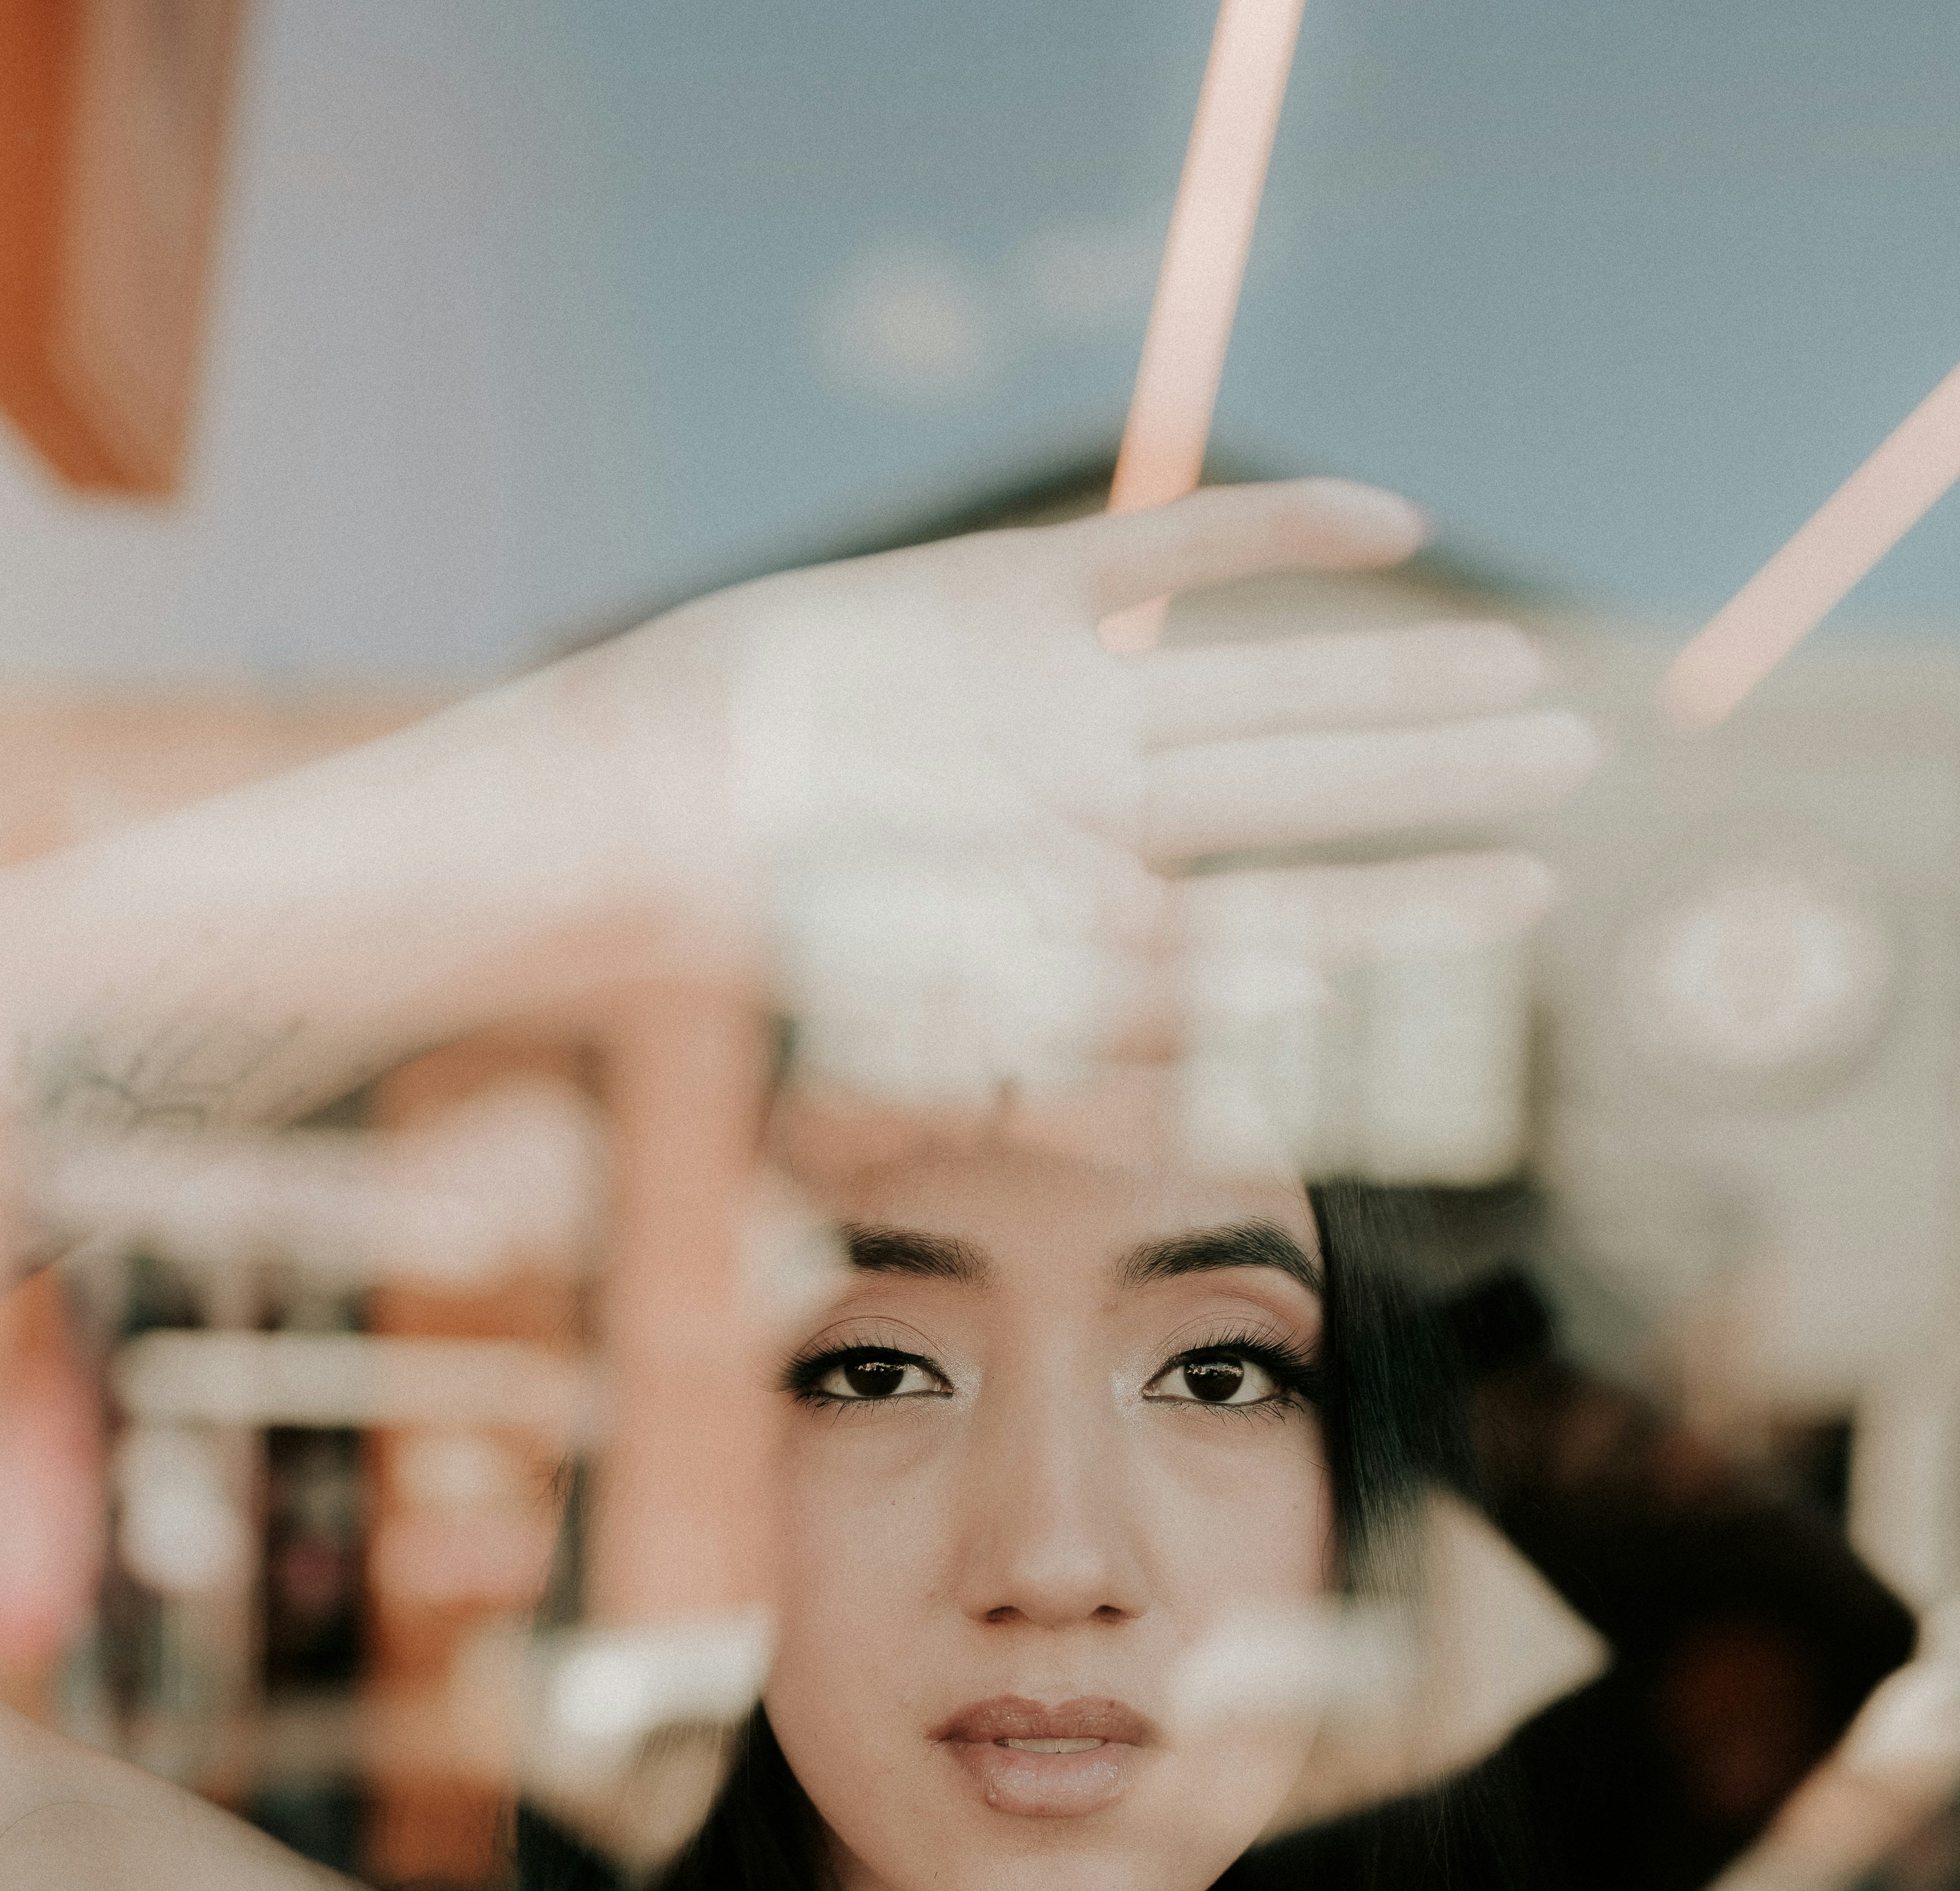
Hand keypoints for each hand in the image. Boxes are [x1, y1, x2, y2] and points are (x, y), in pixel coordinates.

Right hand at [575, 479, 1594, 1103]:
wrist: (644, 812)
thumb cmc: (775, 950)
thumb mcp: (955, 1024)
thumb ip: (1118, 1037)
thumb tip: (1300, 1019)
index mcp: (1083, 918)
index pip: (1292, 916)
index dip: (1415, 907)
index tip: (1531, 899)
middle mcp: (1096, 814)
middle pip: (1310, 793)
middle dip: (1441, 779)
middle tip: (1578, 759)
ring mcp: (1061, 705)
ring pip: (1266, 683)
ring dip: (1390, 672)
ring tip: (1519, 665)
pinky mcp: (1007, 596)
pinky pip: (1166, 549)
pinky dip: (1272, 529)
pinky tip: (1389, 520)